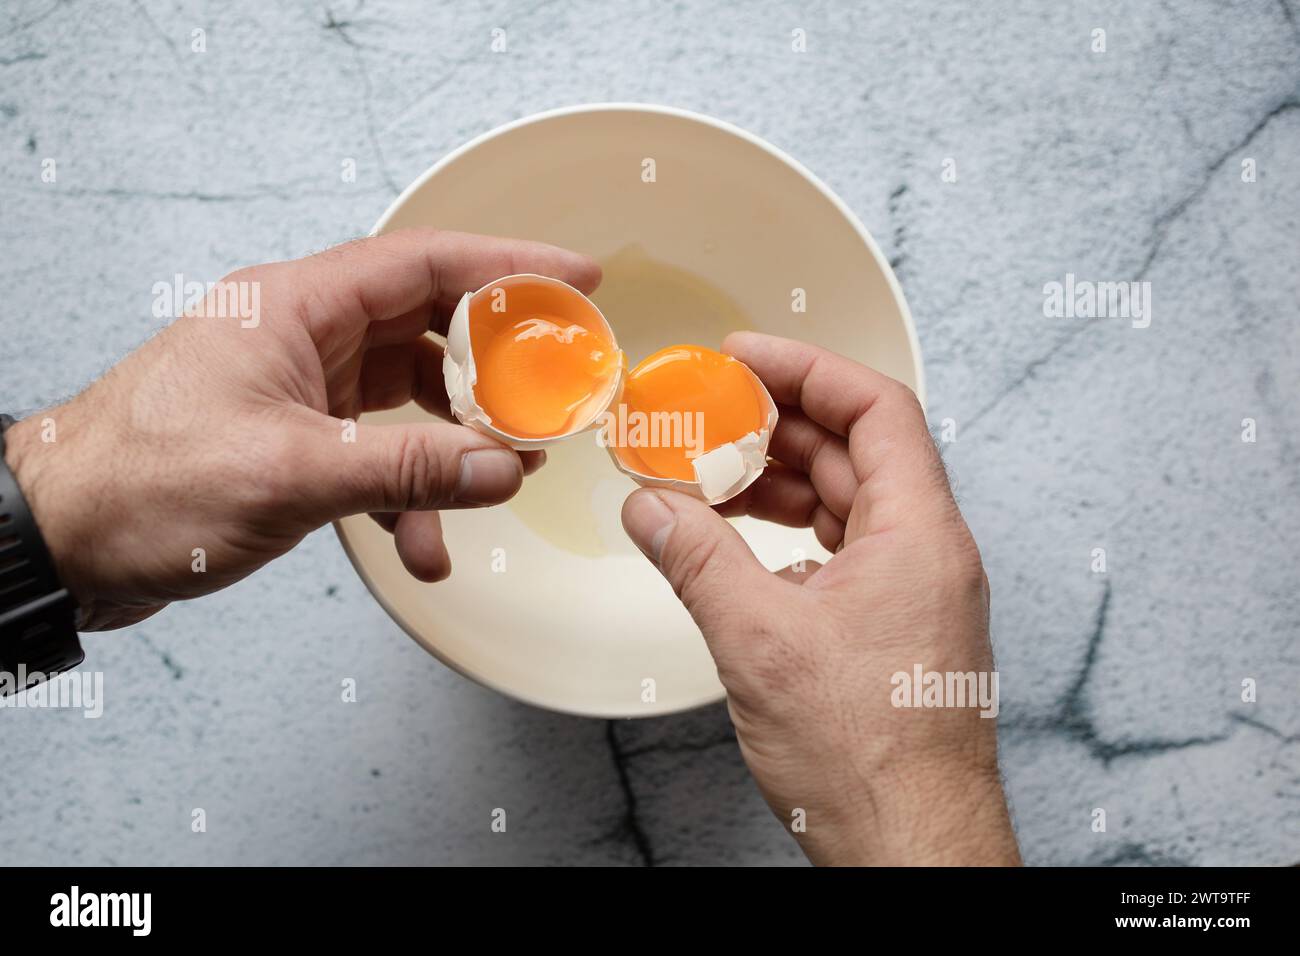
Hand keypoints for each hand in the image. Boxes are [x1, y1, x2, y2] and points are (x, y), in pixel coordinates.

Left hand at [3, 228, 599, 629]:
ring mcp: (300, 390)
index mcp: (295, 307)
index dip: (509, 265)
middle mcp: (303, 337)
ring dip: (456, 443)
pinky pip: (379, 455)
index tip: (576, 280)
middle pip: (429, 326)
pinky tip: (426, 547)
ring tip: (503, 475)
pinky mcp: (295, 441)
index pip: (424, 262)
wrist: (60, 541)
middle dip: (497, 366)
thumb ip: (407, 469)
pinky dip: (410, 496)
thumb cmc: (141, 484)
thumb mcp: (290, 473)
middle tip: (558, 387)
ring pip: (410, 399)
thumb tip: (503, 466)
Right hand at [620, 332, 1019, 865]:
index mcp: (919, 536)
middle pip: (854, 451)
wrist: (912, 848)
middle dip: (775, 425)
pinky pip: (842, 552)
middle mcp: (928, 555)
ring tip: (709, 475)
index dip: (805, 369)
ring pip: (846, 504)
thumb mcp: (760, 642)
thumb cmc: (870, 759)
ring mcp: (915, 594)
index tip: (743, 358)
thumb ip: (698, 560)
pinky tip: (743, 547)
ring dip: (777, 481)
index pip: (875, 408)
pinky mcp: (893, 630)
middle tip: (707, 414)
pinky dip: (789, 535)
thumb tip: (651, 507)